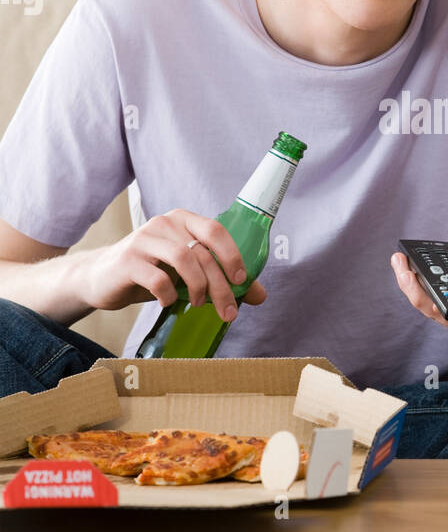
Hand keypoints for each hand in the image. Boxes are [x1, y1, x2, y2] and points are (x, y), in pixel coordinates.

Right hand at [80, 208, 266, 321]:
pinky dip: (168, 294)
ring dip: (198, 287)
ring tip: (197, 304)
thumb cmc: (152, 272)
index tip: (242, 280)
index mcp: (183, 220)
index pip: (215, 229)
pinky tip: (169, 302)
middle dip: (220, 285)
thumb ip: (222, 279)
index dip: (232, 254)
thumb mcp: (187, 274)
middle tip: (228, 311)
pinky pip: (157, 277)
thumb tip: (261, 296)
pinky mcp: (127, 260)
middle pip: (202, 252)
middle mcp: (164, 224)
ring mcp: (143, 239)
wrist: (101, 278)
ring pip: (183, 259)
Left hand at [390, 210, 447, 334]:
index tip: (435, 304)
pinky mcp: (444, 296)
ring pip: (430, 307)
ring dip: (410, 287)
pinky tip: (401, 260)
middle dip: (421, 297)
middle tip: (407, 274)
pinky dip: (411, 280)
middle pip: (445, 314)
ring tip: (399, 260)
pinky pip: (425, 295)